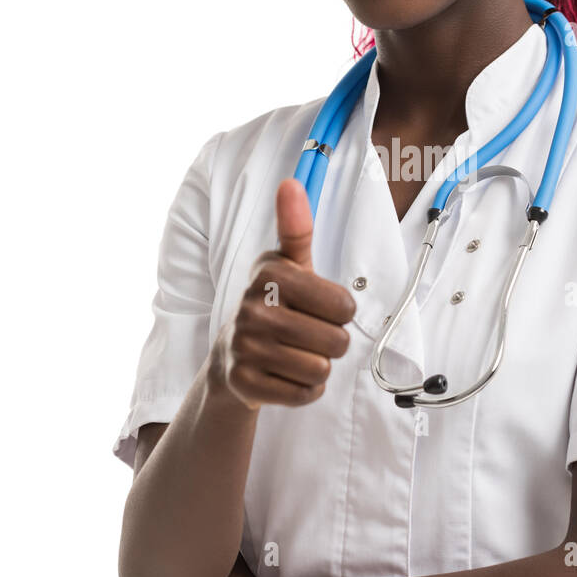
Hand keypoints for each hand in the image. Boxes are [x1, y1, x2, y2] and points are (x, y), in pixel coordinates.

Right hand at [210, 178, 356, 410]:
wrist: (232, 356)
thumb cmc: (275, 304)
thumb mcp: (288, 264)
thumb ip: (296, 227)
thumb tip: (291, 183)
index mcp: (269, 274)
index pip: (344, 305)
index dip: (341, 311)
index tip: (320, 306)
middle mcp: (251, 309)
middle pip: (337, 341)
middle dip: (332, 341)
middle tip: (308, 334)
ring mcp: (245, 348)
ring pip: (321, 369)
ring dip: (318, 365)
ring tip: (296, 353)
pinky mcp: (245, 384)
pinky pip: (305, 394)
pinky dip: (304, 389)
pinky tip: (286, 374)